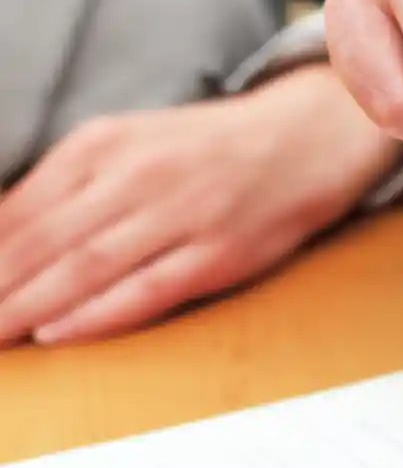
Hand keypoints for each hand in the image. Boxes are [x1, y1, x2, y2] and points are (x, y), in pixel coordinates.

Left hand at [0, 65, 402, 345]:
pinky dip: (99, 313)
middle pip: (42, 242)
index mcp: (105, 145)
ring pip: (85, 266)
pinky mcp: (221, 252)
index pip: (19, 209)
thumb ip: (71, 184)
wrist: (308, 137)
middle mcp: (138, 175)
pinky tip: (58, 331)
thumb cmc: (213, 149)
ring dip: (28, 306)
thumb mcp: (132, 144)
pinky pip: (148, 288)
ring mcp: (182, 214)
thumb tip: (5, 232)